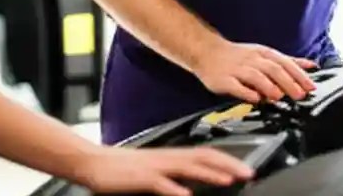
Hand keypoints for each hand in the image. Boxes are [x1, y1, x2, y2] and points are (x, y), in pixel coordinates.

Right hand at [73, 145, 254, 195]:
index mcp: (171, 156)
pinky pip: (160, 184)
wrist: (93, 162)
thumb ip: (174, 176)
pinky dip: (174, 189)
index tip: (246, 169)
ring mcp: (154, 167)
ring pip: (187, 167)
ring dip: (209, 174)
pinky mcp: (140, 178)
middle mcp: (166, 158)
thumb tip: (193, 184)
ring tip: (229, 180)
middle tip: (249, 173)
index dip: (228, 160)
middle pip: (203, 157)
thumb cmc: (122, 169)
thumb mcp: (153, 170)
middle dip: (228, 165)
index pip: (206, 154)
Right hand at [193, 40, 316, 102]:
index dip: (298, 75)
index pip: (285, 63)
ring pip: (255, 76)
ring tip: (279, 96)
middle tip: (299, 95)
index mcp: (263, 54)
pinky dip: (246, 92)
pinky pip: (236, 86)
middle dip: (287, 82)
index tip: (310, 87)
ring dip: (268, 86)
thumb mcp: (265, 54)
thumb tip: (311, 65)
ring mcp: (237, 69)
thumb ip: (288, 61)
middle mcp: (252, 60)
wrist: (207, 52)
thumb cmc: (239, 56)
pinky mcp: (224, 79)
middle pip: (273, 69)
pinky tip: (255, 98)